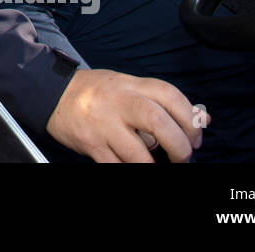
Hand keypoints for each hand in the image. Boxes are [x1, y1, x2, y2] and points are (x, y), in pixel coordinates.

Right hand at [45, 68, 204, 162]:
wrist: (50, 93)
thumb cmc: (96, 92)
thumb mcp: (127, 87)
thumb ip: (160, 101)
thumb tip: (203, 119)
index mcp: (130, 84)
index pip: (169, 95)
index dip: (190, 119)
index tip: (196, 137)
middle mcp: (117, 101)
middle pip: (157, 121)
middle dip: (179, 146)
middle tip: (183, 156)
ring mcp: (102, 123)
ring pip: (138, 153)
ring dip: (154, 167)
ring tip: (157, 167)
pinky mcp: (90, 144)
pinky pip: (117, 166)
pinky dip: (130, 169)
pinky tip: (133, 166)